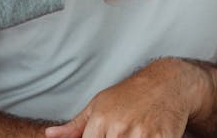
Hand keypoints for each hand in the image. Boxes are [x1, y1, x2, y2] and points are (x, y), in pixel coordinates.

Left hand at [44, 60, 202, 137]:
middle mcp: (119, 127)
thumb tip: (50, 135)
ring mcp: (141, 134)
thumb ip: (75, 126)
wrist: (167, 84)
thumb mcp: (99, 105)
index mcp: (100, 120)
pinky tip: (147, 136)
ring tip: (131, 134)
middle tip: (120, 135)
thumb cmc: (129, 95)